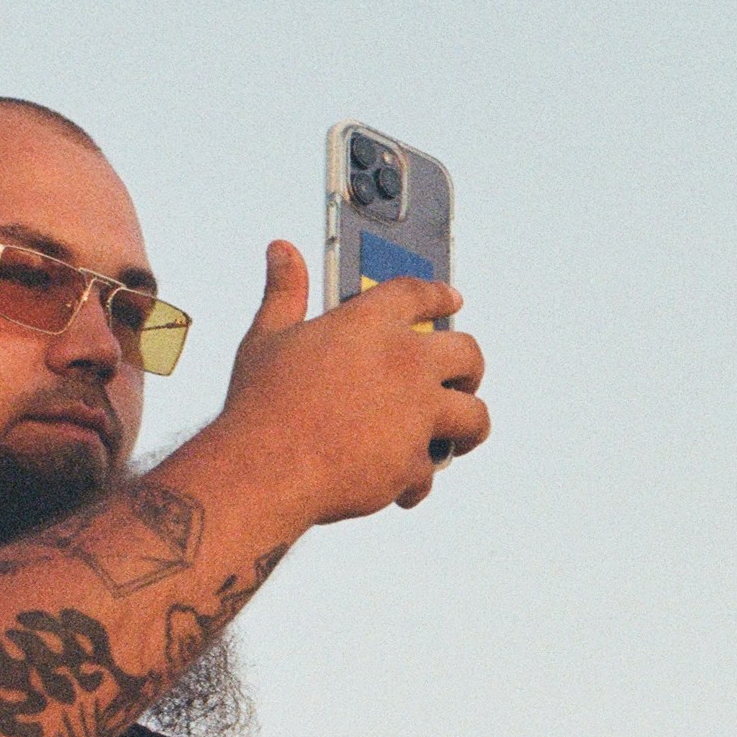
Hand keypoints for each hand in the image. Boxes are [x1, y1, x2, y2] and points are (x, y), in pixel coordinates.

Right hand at [217, 241, 491, 521]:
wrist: (264, 470)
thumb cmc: (262, 403)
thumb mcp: (268, 338)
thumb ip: (286, 292)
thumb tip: (281, 250)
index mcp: (370, 324)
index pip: (418, 295)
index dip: (438, 294)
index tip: (453, 298)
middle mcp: (405, 363)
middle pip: (468, 354)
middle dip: (469, 368)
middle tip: (459, 380)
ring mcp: (417, 413)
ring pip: (474, 417)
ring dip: (468, 427)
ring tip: (456, 438)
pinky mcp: (413, 461)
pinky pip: (430, 471)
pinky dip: (415, 481)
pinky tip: (401, 486)